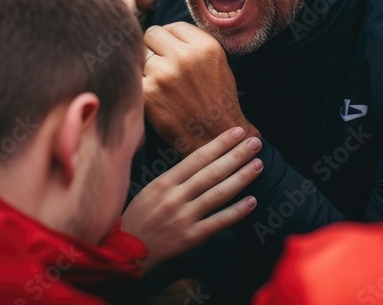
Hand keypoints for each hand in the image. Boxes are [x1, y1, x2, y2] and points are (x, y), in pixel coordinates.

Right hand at [122, 127, 262, 270]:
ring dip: (241, 178)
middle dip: (236, 155)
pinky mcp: (190, 238)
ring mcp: (184, 218)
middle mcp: (175, 197)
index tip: (237, 132)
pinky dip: (236, 211)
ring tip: (258, 165)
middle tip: (255, 142)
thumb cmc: (139, 216)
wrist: (124, 250)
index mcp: (165, 182)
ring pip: (218, 194)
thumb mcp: (151, 188)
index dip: (219, 143)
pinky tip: (252, 201)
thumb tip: (202, 158)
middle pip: (211, 172)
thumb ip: (175, 175)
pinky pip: (218, 222)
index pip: (197, 157)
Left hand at [143, 22, 257, 155]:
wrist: (215, 137)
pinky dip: (140, 83)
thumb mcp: (218, 63)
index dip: (171, 39)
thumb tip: (165, 32)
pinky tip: (153, 94)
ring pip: (140, 54)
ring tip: (161, 82)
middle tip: (162, 65)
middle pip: (152, 34)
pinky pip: (134, 75)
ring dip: (146, 66)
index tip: (173, 52)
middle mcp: (184, 57)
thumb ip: (194, 43)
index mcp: (205, 47)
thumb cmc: (217, 100)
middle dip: (155, 48)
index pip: (173, 26)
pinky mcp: (148, 93)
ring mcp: (164, 74)